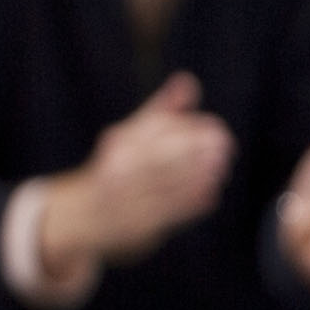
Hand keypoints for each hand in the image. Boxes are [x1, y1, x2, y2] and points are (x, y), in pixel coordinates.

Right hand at [42, 71, 234, 273]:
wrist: (84, 217)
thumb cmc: (113, 168)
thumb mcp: (129, 134)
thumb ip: (162, 110)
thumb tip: (188, 81)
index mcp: (118, 147)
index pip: (159, 133)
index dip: (191, 130)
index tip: (214, 127)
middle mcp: (120, 174)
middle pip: (167, 159)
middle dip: (199, 151)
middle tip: (224, 144)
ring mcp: (129, 203)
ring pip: (172, 186)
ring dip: (202, 175)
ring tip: (221, 164)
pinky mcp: (141, 229)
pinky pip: (174, 212)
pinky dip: (194, 201)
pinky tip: (211, 190)